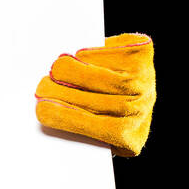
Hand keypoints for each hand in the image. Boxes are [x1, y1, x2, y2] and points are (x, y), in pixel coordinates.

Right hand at [35, 33, 155, 156]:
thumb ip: (78, 128)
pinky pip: (114, 52)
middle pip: (99, 102)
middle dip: (63, 92)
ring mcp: (145, 80)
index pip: (101, 131)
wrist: (134, 86)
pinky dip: (92, 54)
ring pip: (105, 77)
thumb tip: (50, 113)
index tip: (42, 110)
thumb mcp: (95, 132)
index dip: (68, 119)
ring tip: (57, 70)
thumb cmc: (106, 111)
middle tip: (42, 87)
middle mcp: (141, 108)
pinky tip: (79, 57)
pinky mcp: (142, 53)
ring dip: (75, 71)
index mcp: (130, 136)